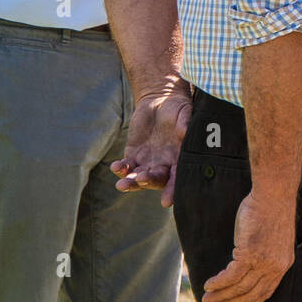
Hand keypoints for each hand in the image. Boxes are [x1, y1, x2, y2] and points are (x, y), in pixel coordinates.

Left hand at [111, 82, 191, 207]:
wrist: (160, 100)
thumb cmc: (178, 108)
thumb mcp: (184, 112)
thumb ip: (185, 123)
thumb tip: (184, 132)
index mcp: (180, 158)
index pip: (178, 178)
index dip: (173, 190)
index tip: (166, 201)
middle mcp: (164, 164)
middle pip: (156, 180)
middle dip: (149, 182)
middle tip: (142, 179)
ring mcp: (147, 162)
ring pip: (139, 178)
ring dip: (131, 182)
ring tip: (122, 185)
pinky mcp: (133, 155)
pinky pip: (126, 167)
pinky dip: (120, 169)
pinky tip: (116, 167)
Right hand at [201, 190, 295, 301]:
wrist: (273, 195)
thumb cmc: (271, 210)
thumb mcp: (274, 237)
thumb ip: (266, 252)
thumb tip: (250, 261)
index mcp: (283, 264)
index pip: (267, 291)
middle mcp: (275, 266)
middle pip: (251, 293)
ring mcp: (263, 261)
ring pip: (238, 287)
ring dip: (221, 295)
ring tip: (208, 298)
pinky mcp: (249, 254)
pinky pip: (230, 276)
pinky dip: (218, 283)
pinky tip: (209, 284)